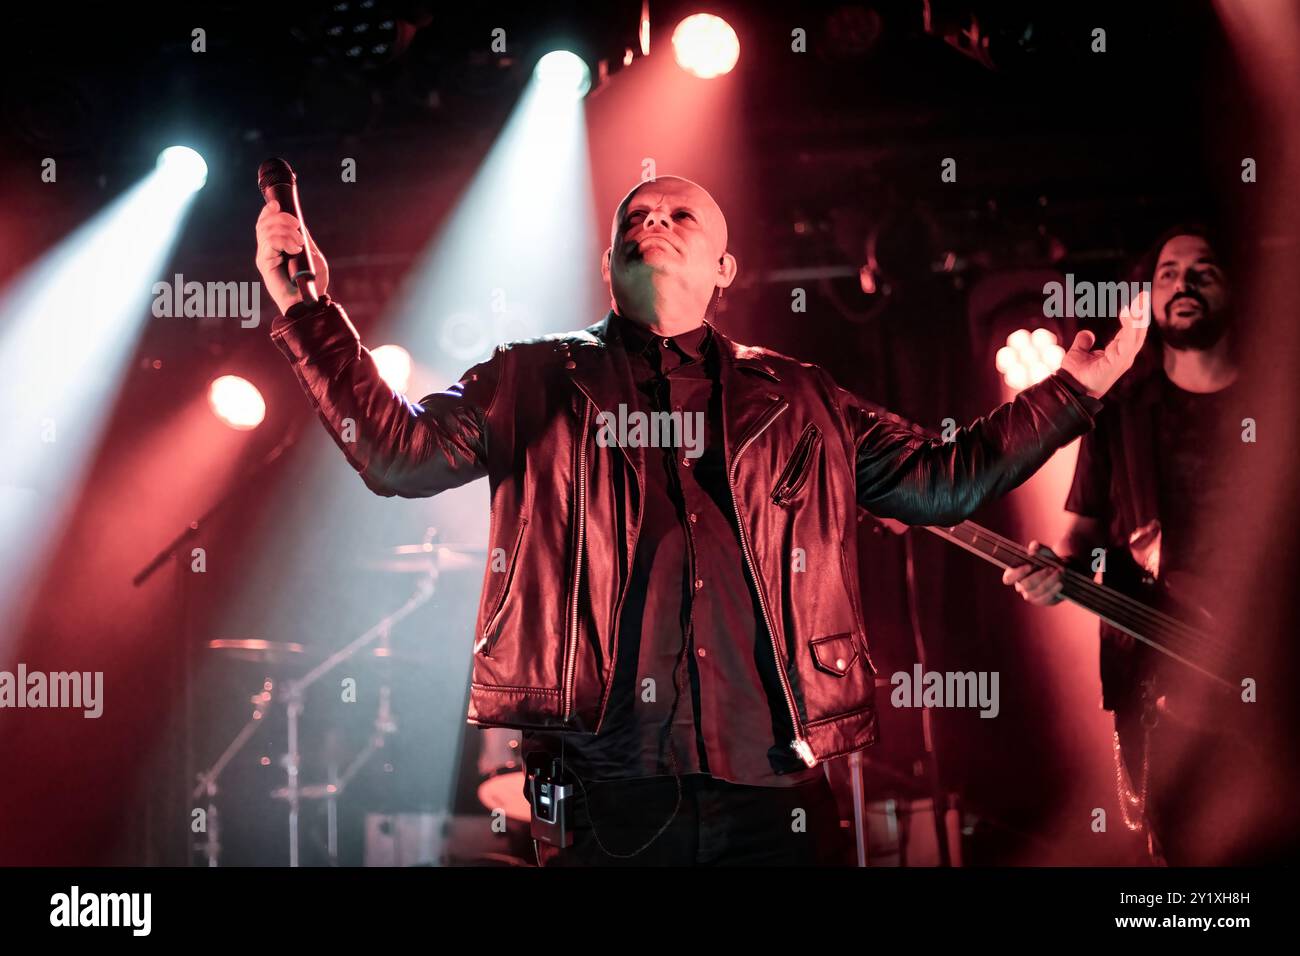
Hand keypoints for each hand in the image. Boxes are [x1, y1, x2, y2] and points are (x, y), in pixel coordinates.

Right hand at [255, 199, 329, 315]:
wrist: (310, 300)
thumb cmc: (313, 281)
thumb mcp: (312, 255)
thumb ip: (304, 238)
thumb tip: (299, 221)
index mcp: (275, 246)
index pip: (265, 222)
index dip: (268, 211)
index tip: (278, 204)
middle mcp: (266, 250)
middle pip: (264, 223)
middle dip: (282, 219)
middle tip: (298, 228)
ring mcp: (264, 256)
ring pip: (266, 231)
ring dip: (286, 231)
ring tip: (299, 244)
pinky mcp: (264, 264)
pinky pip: (269, 243)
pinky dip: (283, 241)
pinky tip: (294, 249)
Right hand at [1002, 540, 1065, 606]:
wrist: (1059, 570)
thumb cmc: (1047, 560)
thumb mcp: (1043, 552)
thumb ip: (1038, 548)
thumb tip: (1034, 546)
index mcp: (1015, 573)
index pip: (1008, 578)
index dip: (1017, 573)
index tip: (1030, 565)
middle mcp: (1020, 586)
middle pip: (1024, 585)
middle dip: (1038, 576)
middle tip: (1050, 568)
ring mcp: (1030, 595)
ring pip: (1035, 593)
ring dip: (1048, 582)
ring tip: (1059, 573)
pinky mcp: (1041, 601)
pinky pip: (1044, 599)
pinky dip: (1053, 591)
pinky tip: (1060, 583)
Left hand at [1058, 290, 1148, 397]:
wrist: (1069, 389)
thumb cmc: (1075, 374)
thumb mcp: (1078, 353)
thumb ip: (1084, 342)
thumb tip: (1088, 333)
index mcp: (1118, 353)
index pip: (1131, 331)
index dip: (1134, 316)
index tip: (1136, 300)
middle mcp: (1124, 356)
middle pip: (1138, 331)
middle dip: (1142, 313)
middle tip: (1144, 294)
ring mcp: (1123, 360)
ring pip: (1136, 335)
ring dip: (1138, 317)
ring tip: (1139, 301)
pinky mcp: (1118, 362)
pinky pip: (1128, 342)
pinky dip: (1130, 327)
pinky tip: (1128, 313)